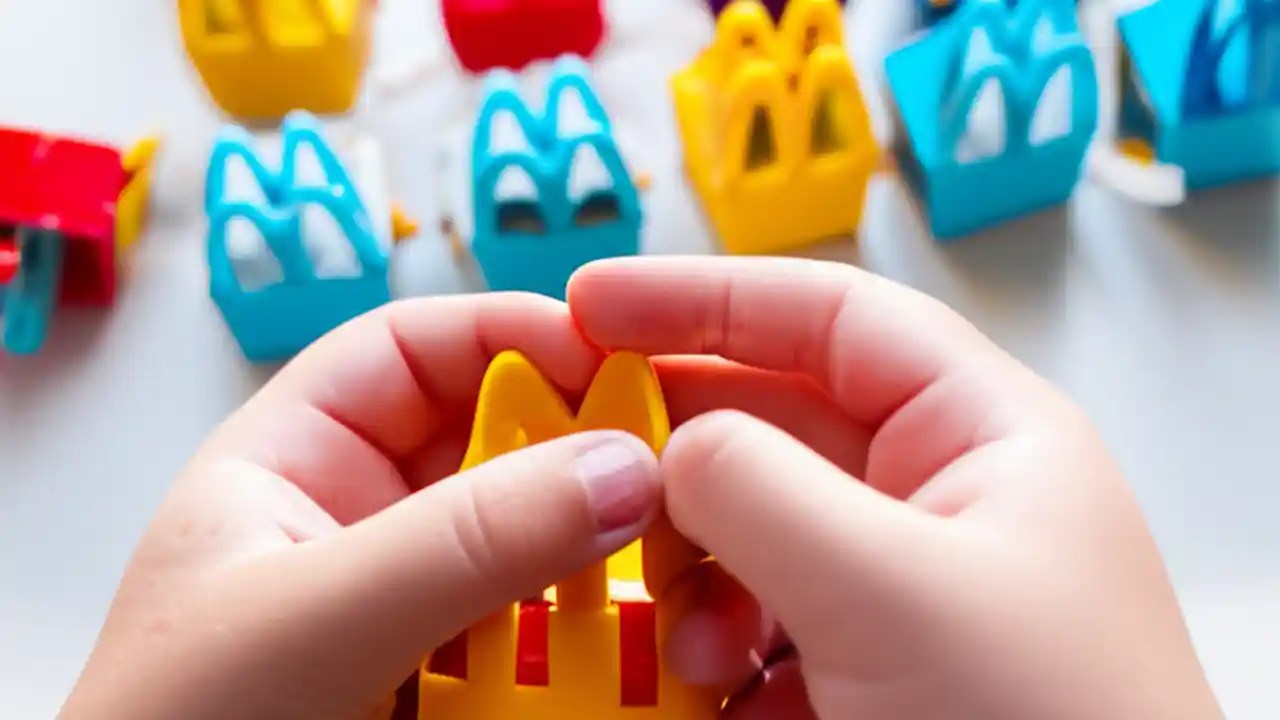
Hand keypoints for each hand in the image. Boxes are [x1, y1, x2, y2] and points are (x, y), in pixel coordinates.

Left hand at [59, 295, 669, 719]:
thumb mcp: (311, 623)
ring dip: (600, 565)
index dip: (514, 334)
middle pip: (498, 448)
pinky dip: (597, 652)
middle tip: (656, 484)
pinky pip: (547, 644)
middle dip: (579, 460)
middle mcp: (363, 528)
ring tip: (654, 582)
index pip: (415, 352)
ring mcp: (414, 613)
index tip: (612, 358)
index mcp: (295, 466)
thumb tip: (614, 472)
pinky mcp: (457, 691)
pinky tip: (629, 667)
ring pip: (538, 550)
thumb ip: (464, 542)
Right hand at [569, 257, 1222, 719]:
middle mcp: (940, 500)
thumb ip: (760, 492)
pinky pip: (762, 622)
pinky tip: (719, 694)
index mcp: (983, 437)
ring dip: (696, 577)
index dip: (706, 297)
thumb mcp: (891, 593)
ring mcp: (902, 590)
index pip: (830, 319)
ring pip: (754, 534)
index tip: (595, 302)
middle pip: (775, 426)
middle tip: (590, 468)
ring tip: (693, 642)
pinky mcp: (869, 668)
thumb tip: (669, 446)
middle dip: (682, 456)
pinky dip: (720, 650)